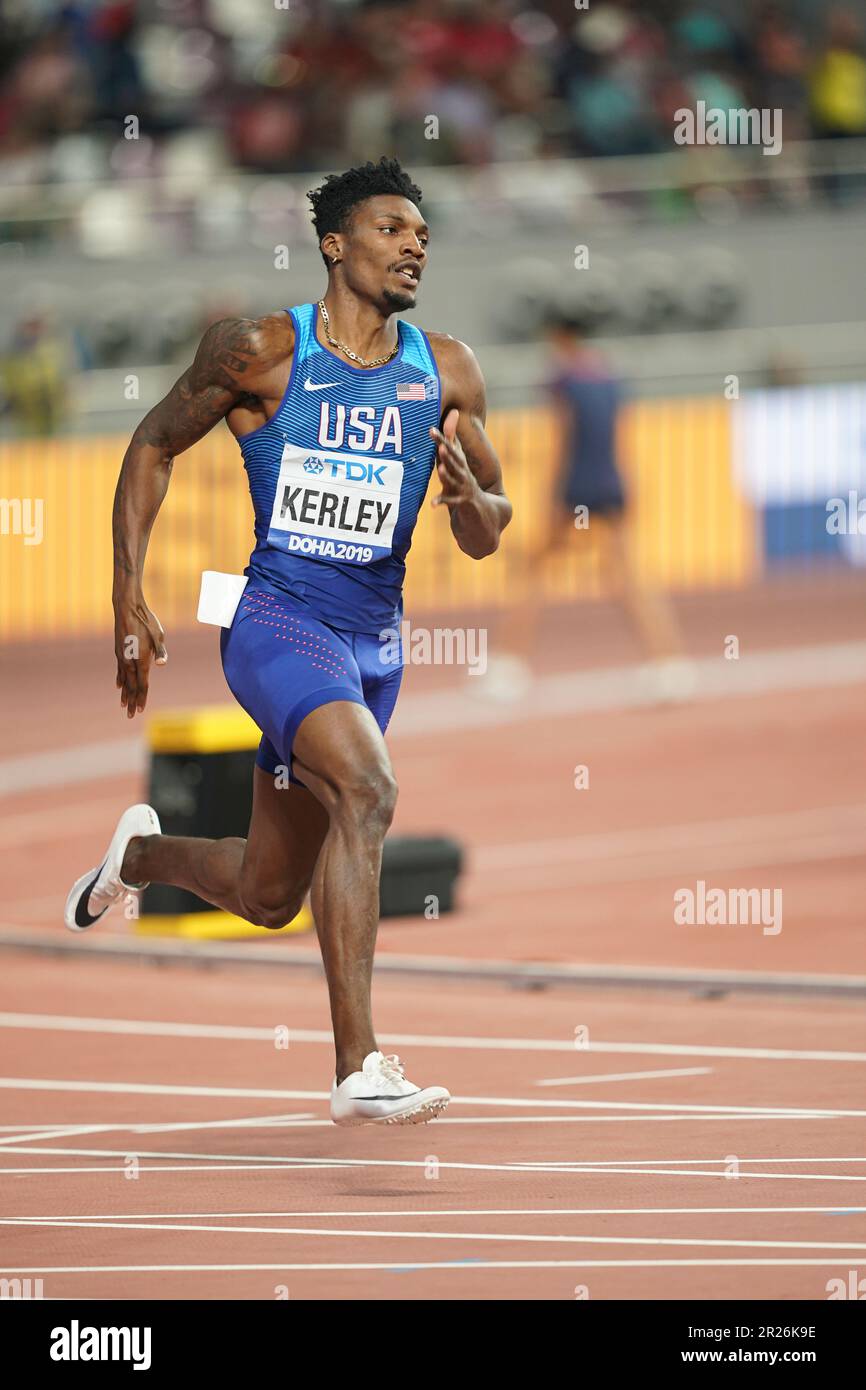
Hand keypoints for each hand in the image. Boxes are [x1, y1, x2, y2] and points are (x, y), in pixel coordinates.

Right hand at [113, 591, 166, 718]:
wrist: (127, 608)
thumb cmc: (147, 621)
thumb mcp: (159, 635)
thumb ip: (161, 652)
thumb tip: (162, 665)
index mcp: (141, 659)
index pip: (143, 684)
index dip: (142, 697)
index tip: (141, 709)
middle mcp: (129, 661)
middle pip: (132, 686)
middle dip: (132, 701)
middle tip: (131, 715)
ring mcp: (122, 656)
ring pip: (124, 679)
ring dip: (125, 693)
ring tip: (124, 704)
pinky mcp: (119, 650)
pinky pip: (119, 669)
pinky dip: (120, 679)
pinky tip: (118, 685)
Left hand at [429, 409, 477, 510]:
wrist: (482, 508)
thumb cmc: (463, 480)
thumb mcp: (457, 461)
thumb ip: (451, 440)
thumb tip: (453, 412)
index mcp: (460, 462)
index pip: (450, 448)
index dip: (442, 439)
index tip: (431, 430)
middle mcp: (463, 473)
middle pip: (455, 462)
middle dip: (448, 454)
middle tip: (440, 446)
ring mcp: (463, 488)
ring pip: (454, 481)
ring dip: (448, 475)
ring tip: (441, 469)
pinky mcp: (462, 502)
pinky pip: (450, 502)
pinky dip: (442, 502)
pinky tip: (433, 504)